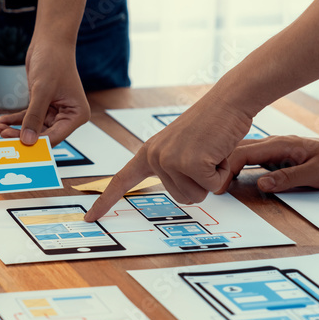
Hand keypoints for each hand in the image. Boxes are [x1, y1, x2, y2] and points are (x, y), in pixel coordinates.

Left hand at [0, 39, 89, 145]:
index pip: (54, 137)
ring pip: (32, 128)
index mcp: (77, 115)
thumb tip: (28, 141)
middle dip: (21, 136)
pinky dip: (14, 120)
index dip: (36, 143)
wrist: (49, 41)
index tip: (17, 146)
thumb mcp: (42, 90)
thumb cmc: (53, 61)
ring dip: (14, 129)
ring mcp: (54, 111)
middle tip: (2, 135)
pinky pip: (27, 117)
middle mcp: (67, 115)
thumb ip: (34, 117)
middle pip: (42, 135)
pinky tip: (0, 121)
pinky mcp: (42, 105)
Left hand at [84, 100, 252, 220]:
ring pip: (196, 196)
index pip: (121, 180)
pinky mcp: (191, 164)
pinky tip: (219, 151)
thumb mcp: (180, 147)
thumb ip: (172, 167)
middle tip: (205, 156)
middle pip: (181, 197)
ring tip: (210, 152)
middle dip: (200, 183)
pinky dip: (222, 173)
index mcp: (148, 153)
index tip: (90, 218)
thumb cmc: (210, 124)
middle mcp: (155, 157)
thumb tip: (182, 194)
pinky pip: (213, 187)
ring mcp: (171, 160)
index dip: (106, 201)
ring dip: (211, 178)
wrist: (228, 102)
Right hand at [217, 135, 318, 192]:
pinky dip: (231, 165)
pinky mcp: (269, 155)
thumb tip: (262, 184)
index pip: (241, 154)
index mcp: (278, 145)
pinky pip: (243, 158)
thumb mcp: (316, 173)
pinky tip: (224, 175)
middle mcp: (270, 143)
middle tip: (206, 185)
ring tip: (210, 181)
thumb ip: (288, 178)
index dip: (225, 169)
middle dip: (216, 166)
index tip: (218, 187)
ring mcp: (268, 148)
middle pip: (233, 151)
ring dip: (221, 165)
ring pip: (235, 153)